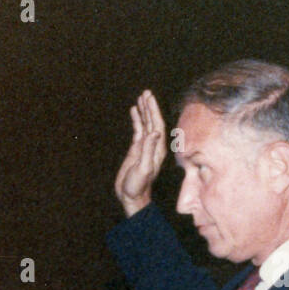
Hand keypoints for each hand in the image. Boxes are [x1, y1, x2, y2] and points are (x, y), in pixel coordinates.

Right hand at [113, 89, 167, 216]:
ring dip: (143, 111)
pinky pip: (138, 130)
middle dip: (149, 107)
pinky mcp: (137, 149)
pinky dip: (137, 120)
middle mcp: (153, 145)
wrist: (131, 196)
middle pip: (153, 121)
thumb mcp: (143, 168)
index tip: (149, 98)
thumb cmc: (138, 185)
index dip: (153, 111)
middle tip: (146, 93)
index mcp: (157, 148)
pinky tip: (134, 111)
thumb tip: (154, 132)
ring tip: (140, 98)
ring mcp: (145, 146)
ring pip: (145, 124)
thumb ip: (148, 150)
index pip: (157, 125)